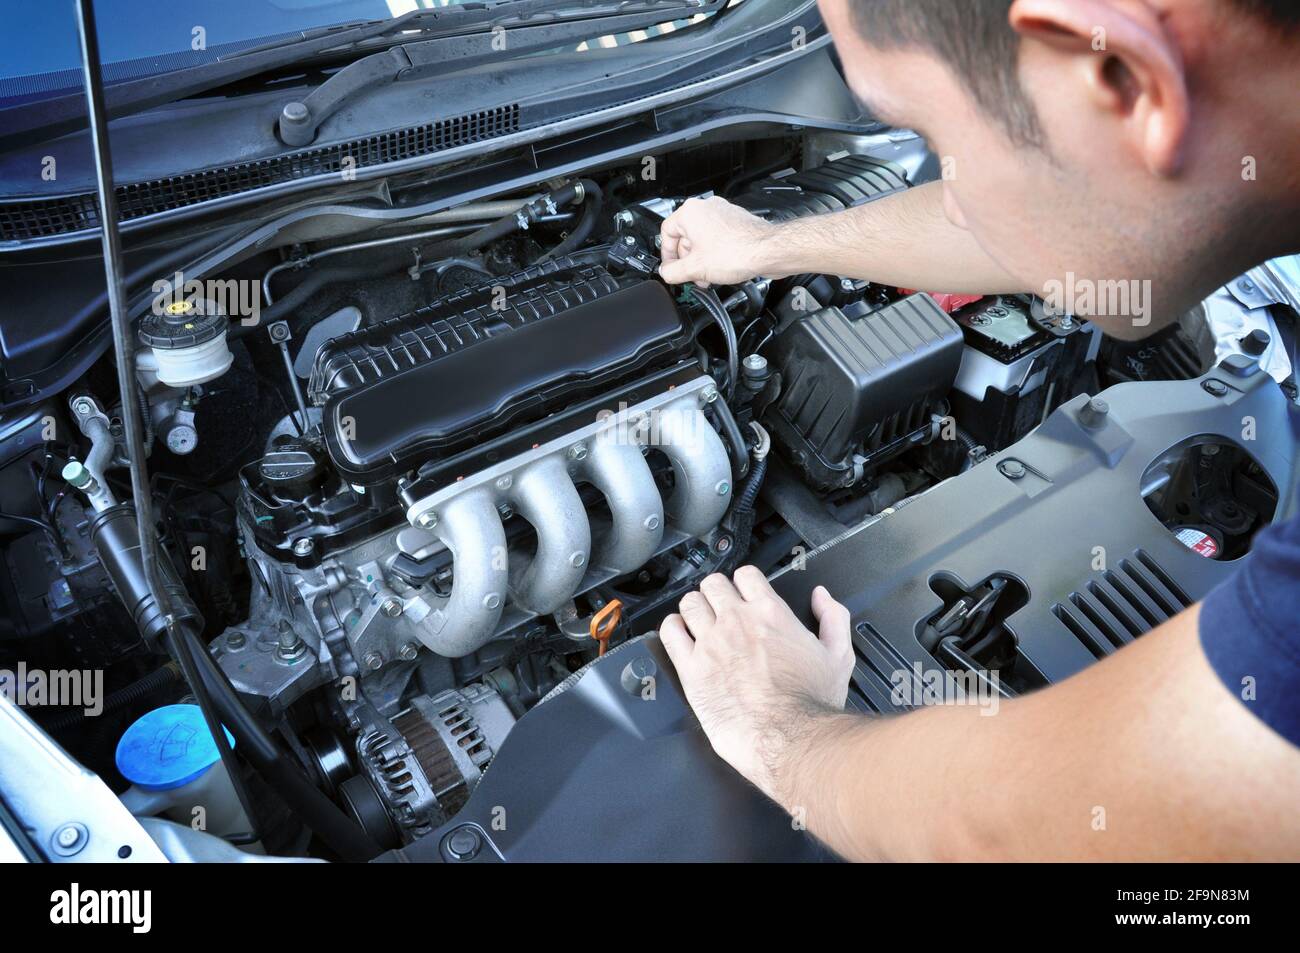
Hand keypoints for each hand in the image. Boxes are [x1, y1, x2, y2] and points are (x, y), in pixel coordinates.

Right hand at [658, 196, 777, 285]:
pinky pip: (718, 238)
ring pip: (702, 239)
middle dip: (687, 261)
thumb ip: (673, 272)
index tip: (671, 269)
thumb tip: (666, 273)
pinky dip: (715, 254)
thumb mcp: (695, 268)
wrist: (768, 251)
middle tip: (691, 277)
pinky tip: (721, 270)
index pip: (666, 233)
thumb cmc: (737, 251)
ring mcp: (723, 214)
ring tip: (707, 277)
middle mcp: (707, 208)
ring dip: (701, 260)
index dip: (666, 255)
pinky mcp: (737, 222)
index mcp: (691, 213)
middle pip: (685, 237)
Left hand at [659, 566, 854, 806]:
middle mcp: (736, 622)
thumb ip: (833, 618)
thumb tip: (821, 596)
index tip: (743, 593)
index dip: (744, 582)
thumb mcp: (839, 656)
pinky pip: (670, 633)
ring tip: (699, 621)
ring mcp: (710, 644)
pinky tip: (680, 635)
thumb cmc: (811, 704)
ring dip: (694, 609)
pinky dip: (672, 628)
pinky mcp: (691, 669)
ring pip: (689, 604)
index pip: (746, 575)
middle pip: (712, 585)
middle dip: (716, 593)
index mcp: (769, 613)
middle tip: (720, 608)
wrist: (788, 739)